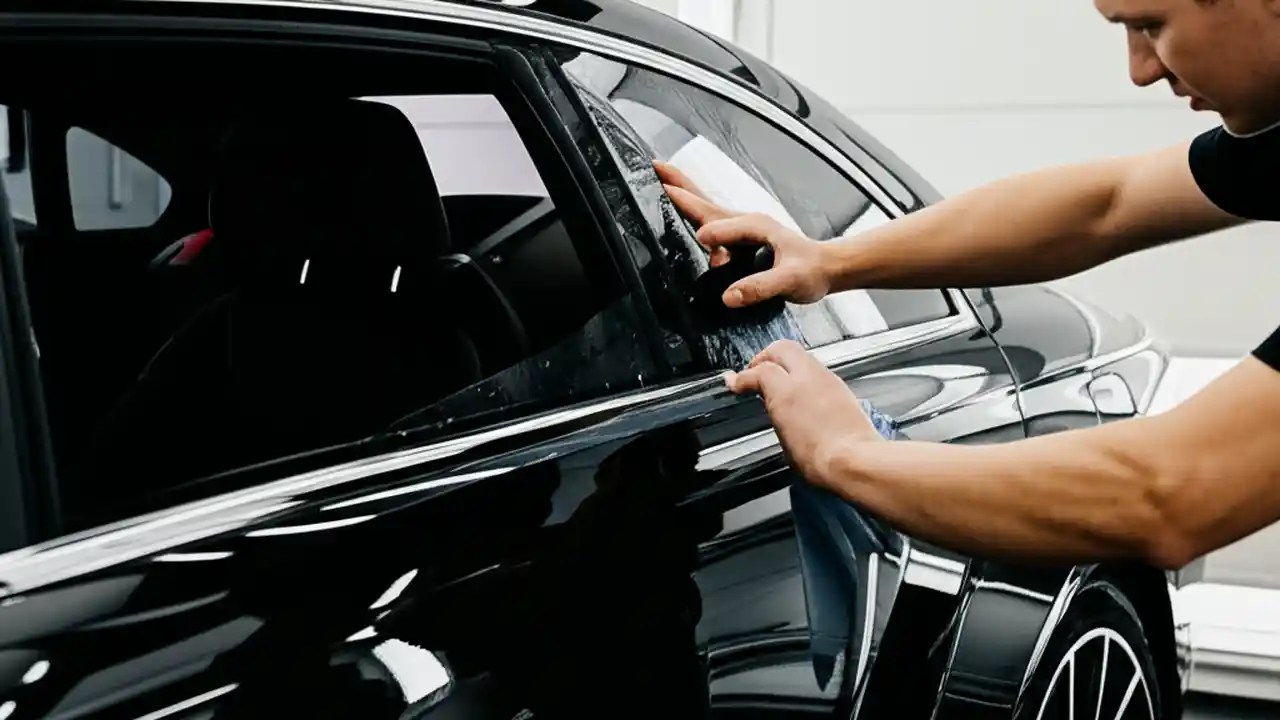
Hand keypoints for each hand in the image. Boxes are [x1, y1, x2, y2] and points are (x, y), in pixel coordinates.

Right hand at [657, 164, 831, 307]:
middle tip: (652, 168)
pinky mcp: (738, 237)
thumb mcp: (790, 280)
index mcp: (754, 226)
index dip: (706, 231)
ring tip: (657, 181)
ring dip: (681, 193)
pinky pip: (710, 221)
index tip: (690, 232)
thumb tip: (729, 295)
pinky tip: (678, 213)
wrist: (826, 268)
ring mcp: (740, 228)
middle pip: (703, 202)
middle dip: (678, 185)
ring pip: (704, 207)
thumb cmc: (811, 270)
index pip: (720, 225)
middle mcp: (744, 221)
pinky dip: (691, 211)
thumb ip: (760, 287)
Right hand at [725, 340, 882, 487]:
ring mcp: (827, 379)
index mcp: (786, 391)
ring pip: (801, 357)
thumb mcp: (783, 436)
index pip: (759, 371)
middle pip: (781, 349)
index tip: (735, 382)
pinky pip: (815, 370)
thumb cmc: (817, 457)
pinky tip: (800, 392)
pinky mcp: (841, 387)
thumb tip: (768, 402)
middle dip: (764, 357)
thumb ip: (772, 411)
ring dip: (786, 364)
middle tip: (755, 372)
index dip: (742, 377)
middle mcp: (807, 376)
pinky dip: (802, 375)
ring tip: (778, 383)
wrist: (854, 461)